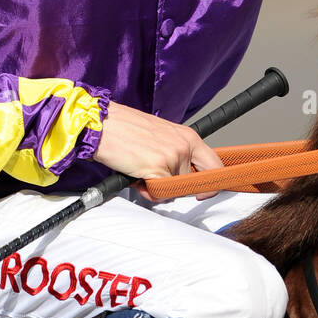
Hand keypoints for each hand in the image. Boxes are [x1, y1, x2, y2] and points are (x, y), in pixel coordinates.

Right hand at [94, 100, 224, 200]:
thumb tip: (182, 177)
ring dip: (158, 188)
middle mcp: (184, 146)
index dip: (211, 182)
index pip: (215, 163)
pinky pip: (159, 193)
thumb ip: (176, 153)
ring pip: (175, 189)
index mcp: (188, 136)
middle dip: (189, 190)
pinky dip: (147, 190)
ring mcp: (173, 157)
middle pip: (200, 181)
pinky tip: (137, 177)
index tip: (202, 190)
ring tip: (142, 172)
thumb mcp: (160, 135)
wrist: (102, 125)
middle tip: (172, 188)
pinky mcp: (158, 168)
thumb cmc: (125, 128)